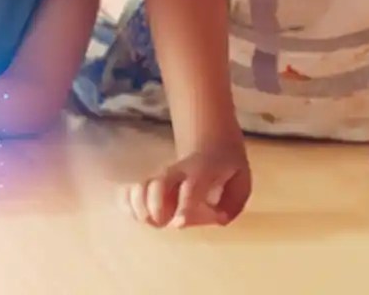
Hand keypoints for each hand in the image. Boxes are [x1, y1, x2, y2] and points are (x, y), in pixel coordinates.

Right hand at [123, 144, 250, 227]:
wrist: (212, 143)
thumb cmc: (228, 168)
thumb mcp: (241, 181)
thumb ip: (233, 202)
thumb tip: (218, 218)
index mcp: (202, 171)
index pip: (191, 188)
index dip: (184, 206)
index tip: (178, 224)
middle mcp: (177, 172)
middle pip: (158, 184)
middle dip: (155, 205)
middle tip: (162, 223)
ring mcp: (161, 176)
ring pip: (141, 186)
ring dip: (138, 205)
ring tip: (146, 220)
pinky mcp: (150, 182)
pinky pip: (130, 191)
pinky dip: (126, 203)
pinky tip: (133, 215)